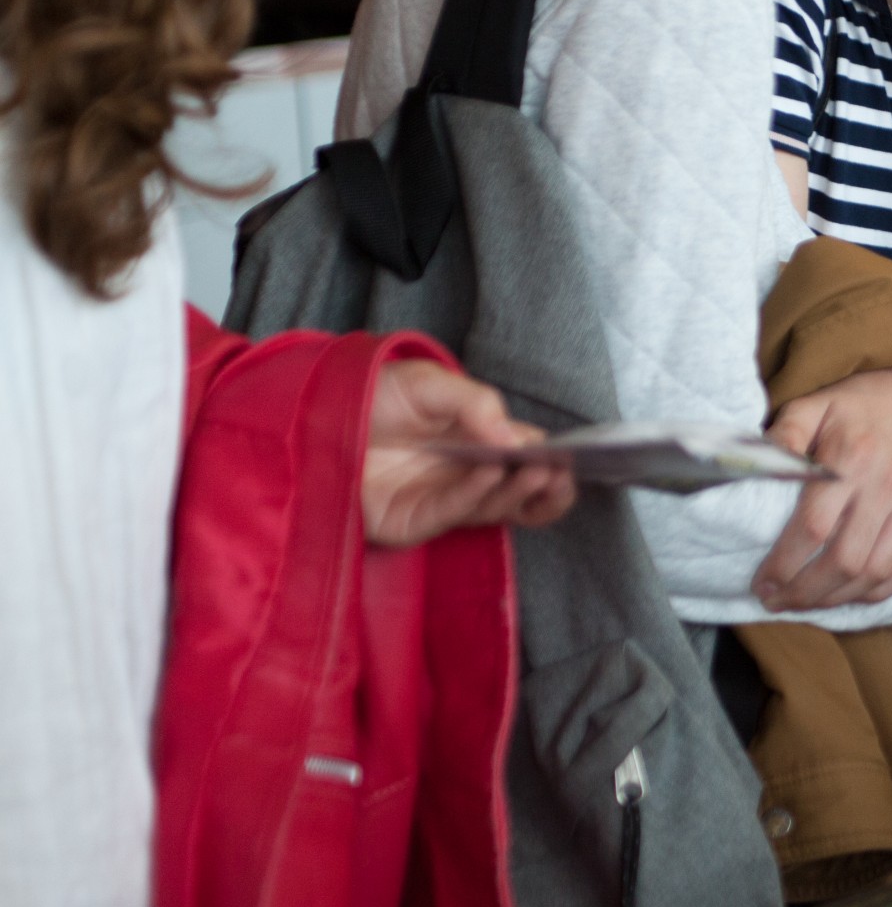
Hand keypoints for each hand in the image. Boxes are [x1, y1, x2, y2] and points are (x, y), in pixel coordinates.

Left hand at [361, 359, 574, 548]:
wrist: (307, 420)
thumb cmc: (368, 395)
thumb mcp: (428, 385)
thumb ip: (476, 404)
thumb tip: (518, 441)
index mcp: (478, 439)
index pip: (527, 454)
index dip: (551, 458)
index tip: (568, 456)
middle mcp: (467, 473)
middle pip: (522, 492)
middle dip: (549, 486)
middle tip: (561, 472)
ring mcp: (443, 499)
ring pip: (497, 507)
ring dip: (519, 490)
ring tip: (537, 471)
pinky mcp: (416, 522)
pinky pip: (456, 512)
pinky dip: (478, 494)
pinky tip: (490, 473)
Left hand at [755, 368, 891, 610]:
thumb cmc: (855, 405)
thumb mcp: (812, 405)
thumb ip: (782, 435)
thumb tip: (751, 470)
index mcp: (853, 457)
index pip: (813, 528)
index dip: (784, 565)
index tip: (762, 584)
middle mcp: (890, 484)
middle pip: (844, 560)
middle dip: (804, 592)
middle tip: (777, 601)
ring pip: (875, 572)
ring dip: (835, 599)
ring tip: (806, 603)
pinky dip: (876, 594)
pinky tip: (848, 596)